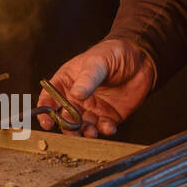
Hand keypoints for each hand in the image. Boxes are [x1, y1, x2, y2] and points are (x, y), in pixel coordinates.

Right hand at [38, 38, 157, 137]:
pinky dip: (103, 131)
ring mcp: (91, 109)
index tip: (47, 122)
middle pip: (63, 117)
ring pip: (81, 127)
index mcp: (67, 82)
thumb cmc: (114, 53)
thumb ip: (87, 79)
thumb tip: (76, 94)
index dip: (45, 111)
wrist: (141, 60)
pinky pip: (102, 129)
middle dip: (66, 126)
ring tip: (91, 132)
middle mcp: (76, 98)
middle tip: (73, 130)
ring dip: (84, 133)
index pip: (49, 98)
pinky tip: (108, 127)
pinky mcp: (108, 117)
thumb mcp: (98, 62)